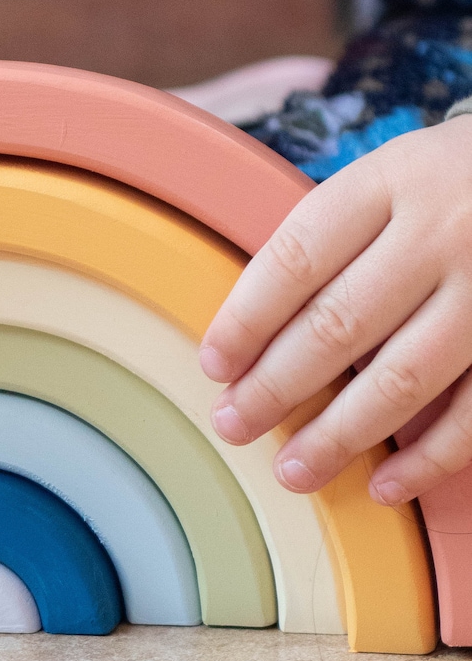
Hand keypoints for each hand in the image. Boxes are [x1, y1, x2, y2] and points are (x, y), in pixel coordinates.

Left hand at [200, 115, 471, 504]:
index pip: (296, 261)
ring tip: (293, 471)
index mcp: (393, 181)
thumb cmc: (462, 184)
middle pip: (339, 324)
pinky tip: (386, 484)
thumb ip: (337, 240)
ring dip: (339, 436)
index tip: (215, 365)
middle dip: (274, 387)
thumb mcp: (396, 176)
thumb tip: (255, 336)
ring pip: (402, 377)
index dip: (245, 321)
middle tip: (233, 425)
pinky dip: (430, 457)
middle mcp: (444, 232)